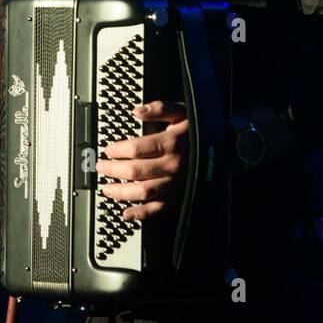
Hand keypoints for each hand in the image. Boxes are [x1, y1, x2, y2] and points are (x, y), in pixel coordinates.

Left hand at [97, 100, 187, 222]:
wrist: (222, 148)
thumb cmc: (198, 129)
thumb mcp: (182, 111)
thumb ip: (160, 108)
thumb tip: (138, 110)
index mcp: (171, 143)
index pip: (136, 149)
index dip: (117, 150)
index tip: (108, 149)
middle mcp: (172, 165)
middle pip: (135, 171)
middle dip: (113, 169)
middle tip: (100, 167)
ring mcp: (174, 183)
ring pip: (143, 192)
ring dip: (121, 192)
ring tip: (106, 188)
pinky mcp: (178, 195)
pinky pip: (158, 208)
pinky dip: (141, 214)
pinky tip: (126, 213)